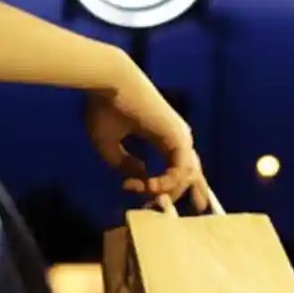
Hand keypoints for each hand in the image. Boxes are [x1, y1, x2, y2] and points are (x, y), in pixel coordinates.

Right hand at [85, 90, 210, 211]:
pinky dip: (166, 184)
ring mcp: (180, 137)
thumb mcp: (109, 145)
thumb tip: (143, 179)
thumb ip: (124, 165)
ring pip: (185, 178)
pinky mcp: (178, 138)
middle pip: (189, 176)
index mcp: (164, 137)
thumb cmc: (104, 107)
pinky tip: (149, 187)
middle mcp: (177, 138)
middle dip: (177, 196)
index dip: (159, 188)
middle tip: (158, 210)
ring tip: (144, 194)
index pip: (176, 169)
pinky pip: (181, 172)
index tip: (128, 189)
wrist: (108, 82)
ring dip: (164, 192)